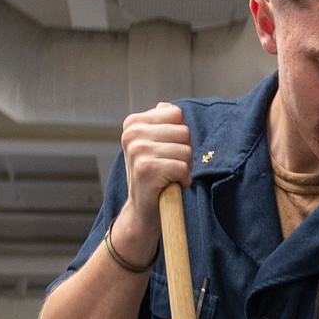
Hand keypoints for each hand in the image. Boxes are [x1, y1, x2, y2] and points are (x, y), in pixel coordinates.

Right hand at [116, 103, 192, 263]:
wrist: (142, 211)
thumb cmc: (154, 177)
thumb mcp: (154, 145)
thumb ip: (163, 124)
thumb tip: (170, 107)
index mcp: (133, 123)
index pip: (176, 114)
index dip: (181, 135)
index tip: (169, 151)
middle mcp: (132, 134)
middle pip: (183, 132)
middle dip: (185, 152)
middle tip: (171, 167)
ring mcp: (138, 151)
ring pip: (185, 150)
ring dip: (185, 168)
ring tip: (170, 177)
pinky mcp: (147, 169)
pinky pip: (183, 168)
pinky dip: (183, 180)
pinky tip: (171, 186)